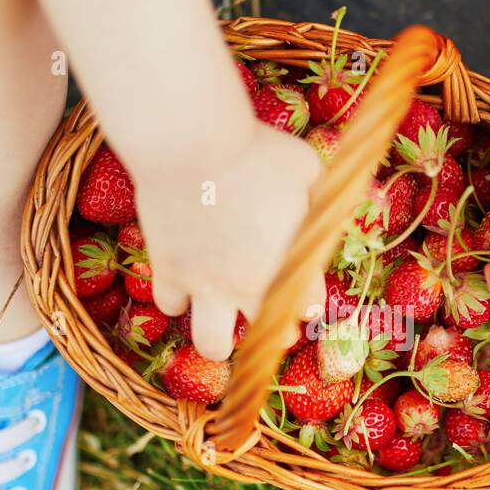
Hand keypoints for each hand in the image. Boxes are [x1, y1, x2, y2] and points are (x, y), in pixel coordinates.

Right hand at [127, 121, 324, 360]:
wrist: (192, 145)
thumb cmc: (257, 152)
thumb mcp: (305, 167)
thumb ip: (316, 193)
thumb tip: (322, 198)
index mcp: (289, 265)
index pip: (309, 305)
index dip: (309, 303)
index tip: (305, 298)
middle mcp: (249, 286)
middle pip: (267, 336)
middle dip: (274, 335)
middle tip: (270, 322)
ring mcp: (204, 284)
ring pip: (211, 344)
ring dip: (218, 341)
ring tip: (218, 329)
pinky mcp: (167, 270)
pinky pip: (168, 305)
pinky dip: (175, 299)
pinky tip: (181, 285)